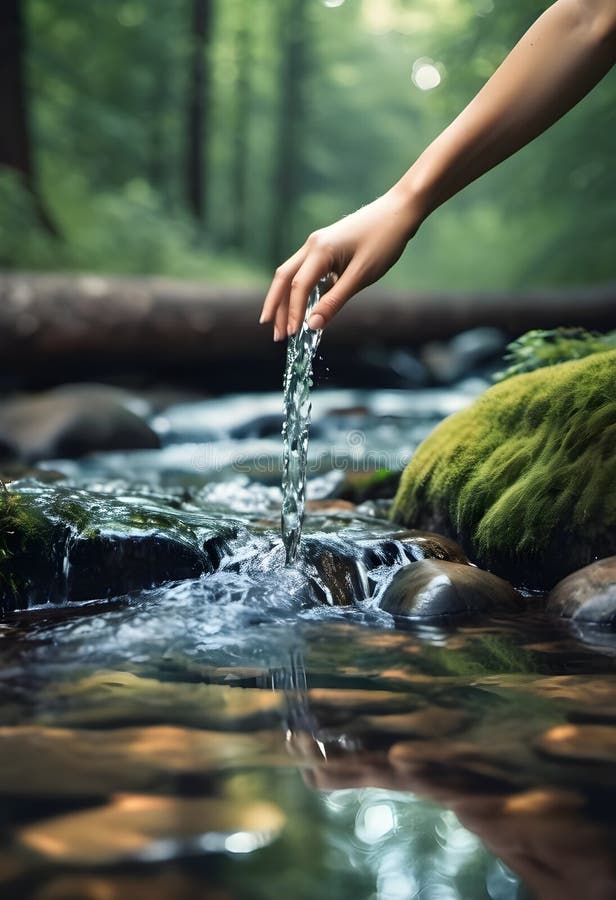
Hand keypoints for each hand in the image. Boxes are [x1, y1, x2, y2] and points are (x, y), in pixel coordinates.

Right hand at [259, 186, 420, 338]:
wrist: (400, 211)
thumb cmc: (384, 241)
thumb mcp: (361, 276)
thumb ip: (335, 301)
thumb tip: (312, 325)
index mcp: (320, 251)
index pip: (298, 287)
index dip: (293, 313)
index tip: (293, 336)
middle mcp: (312, 245)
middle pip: (283, 279)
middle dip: (276, 308)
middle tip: (276, 335)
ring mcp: (317, 244)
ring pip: (290, 274)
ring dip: (284, 300)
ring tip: (283, 325)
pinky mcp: (325, 246)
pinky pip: (303, 271)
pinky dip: (298, 290)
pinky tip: (300, 306)